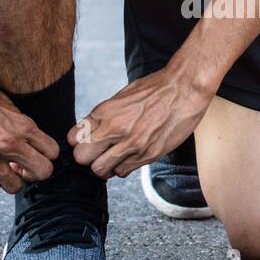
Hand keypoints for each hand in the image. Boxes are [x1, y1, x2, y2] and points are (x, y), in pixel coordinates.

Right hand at [0, 70, 59, 193]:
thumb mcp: (8, 105)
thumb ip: (22, 127)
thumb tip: (33, 147)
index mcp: (23, 126)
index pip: (52, 153)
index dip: (46, 154)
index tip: (35, 153)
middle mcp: (9, 144)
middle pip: (43, 173)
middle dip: (34, 170)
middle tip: (22, 165)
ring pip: (15, 187)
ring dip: (10, 178)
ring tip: (0, 166)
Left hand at [68, 66, 213, 177]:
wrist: (185, 89)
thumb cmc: (155, 88)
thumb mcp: (122, 96)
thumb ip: (105, 116)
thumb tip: (91, 131)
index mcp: (105, 111)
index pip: (74, 138)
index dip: (79, 142)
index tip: (87, 141)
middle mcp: (115, 129)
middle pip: (82, 158)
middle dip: (87, 158)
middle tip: (97, 153)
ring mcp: (132, 144)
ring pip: (101, 170)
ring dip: (105, 165)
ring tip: (115, 156)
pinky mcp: (148, 155)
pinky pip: (123, 172)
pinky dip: (123, 167)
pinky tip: (130, 156)